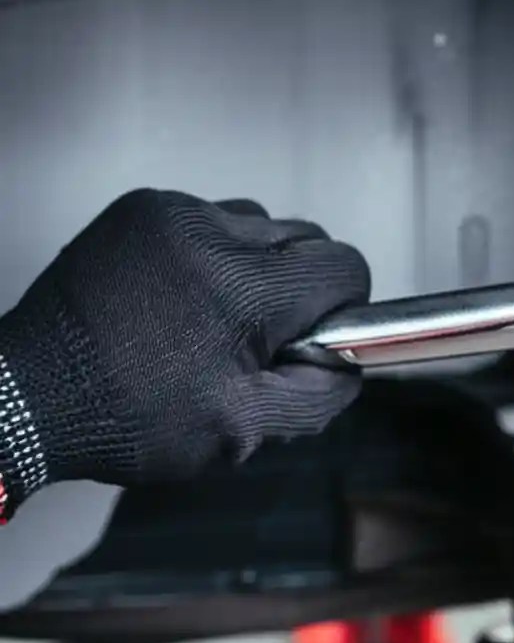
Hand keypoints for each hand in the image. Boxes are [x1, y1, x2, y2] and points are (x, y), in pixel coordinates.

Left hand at [0, 189, 369, 513]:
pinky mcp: (139, 210)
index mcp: (245, 290)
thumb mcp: (243, 432)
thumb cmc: (129, 418)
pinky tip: (184, 298)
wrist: (31, 396)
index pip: (343, 265)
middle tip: (263, 336)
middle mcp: (211, 234)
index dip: (345, 305)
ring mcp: (170, 214)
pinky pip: (208, 217)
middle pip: (306, 237)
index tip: (320, 334)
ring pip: (259, 223)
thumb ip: (318, 396)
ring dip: (258, 265)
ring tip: (219, 316)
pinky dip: (212, 253)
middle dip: (301, 286)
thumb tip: (352, 366)